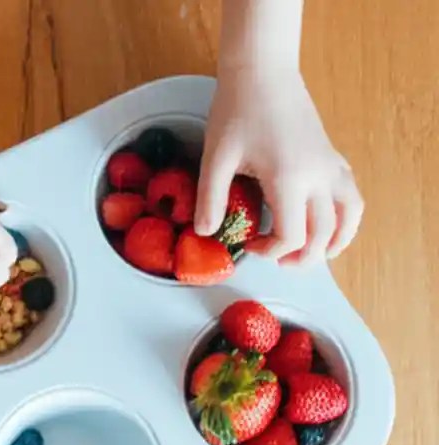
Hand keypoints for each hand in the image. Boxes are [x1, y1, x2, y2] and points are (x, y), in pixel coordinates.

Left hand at [195, 67, 363, 264]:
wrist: (262, 72)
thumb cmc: (237, 110)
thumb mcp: (216, 158)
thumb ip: (210, 198)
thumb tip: (205, 233)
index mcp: (290, 179)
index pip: (292, 236)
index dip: (271, 251)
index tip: (250, 246)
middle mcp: (319, 176)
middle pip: (325, 234)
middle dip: (303, 257)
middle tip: (278, 261)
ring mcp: (331, 165)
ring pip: (350, 215)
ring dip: (335, 241)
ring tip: (312, 252)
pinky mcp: (332, 155)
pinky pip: (351, 194)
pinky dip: (345, 216)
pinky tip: (323, 220)